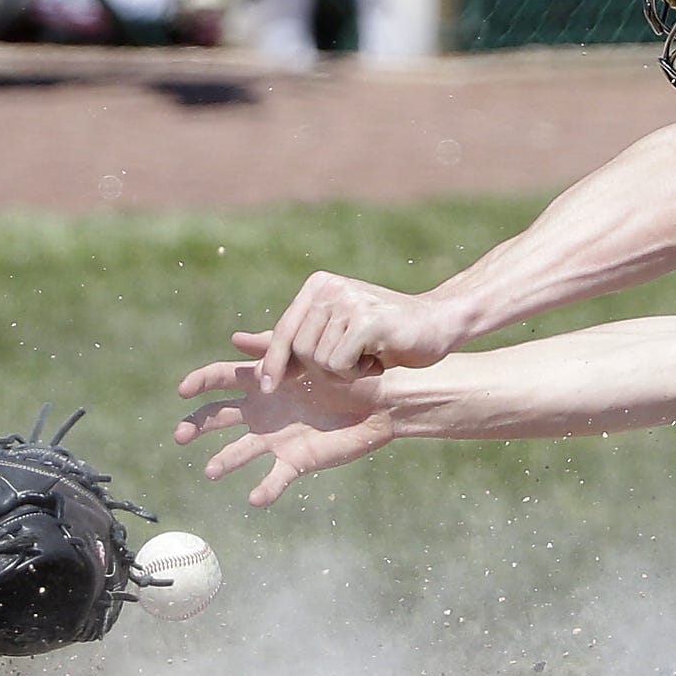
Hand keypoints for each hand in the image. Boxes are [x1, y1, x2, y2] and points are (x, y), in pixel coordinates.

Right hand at [177, 331, 398, 505]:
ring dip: (224, 461)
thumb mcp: (308, 357)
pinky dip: (265, 489)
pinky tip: (255, 498)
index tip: (182, 390)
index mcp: (263, 383)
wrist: (382, 402)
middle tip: (180, 435)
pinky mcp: (296, 460)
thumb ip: (273, 349)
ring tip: (211, 471)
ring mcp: (276, 438)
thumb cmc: (347, 373)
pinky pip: (275, 478)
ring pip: (240, 452)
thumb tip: (234, 339)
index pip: (220, 380)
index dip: (199, 383)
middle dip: (196, 426)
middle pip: (219, 418)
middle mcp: (263, 412)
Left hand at [256, 271, 460, 392]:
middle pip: (299, 351)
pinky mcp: (366, 319)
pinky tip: (378, 359)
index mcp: (317, 287)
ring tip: (369, 357)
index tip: (270, 388)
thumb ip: (287, 340)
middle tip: (354, 362)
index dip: (274, 363)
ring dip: (344, 372)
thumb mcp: (331, 335)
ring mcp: (348, 300)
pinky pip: (339, 364)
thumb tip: (238, 342)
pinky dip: (357, 372)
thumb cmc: (384, 337)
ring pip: (319, 361)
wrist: (437, 326)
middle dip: (322, 370)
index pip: (282, 332)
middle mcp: (329, 288)